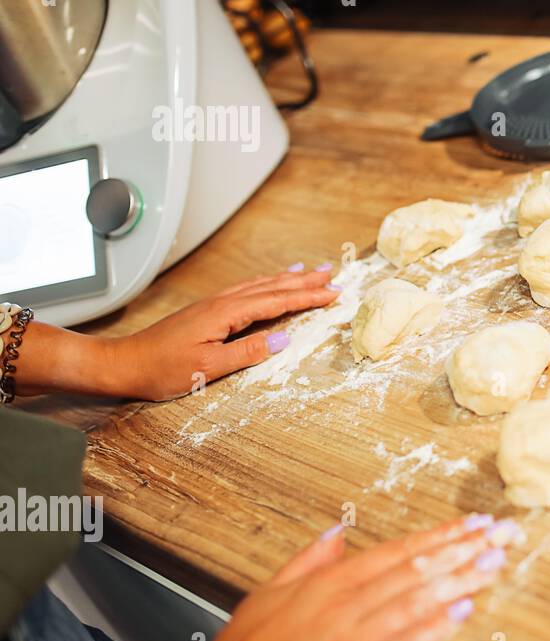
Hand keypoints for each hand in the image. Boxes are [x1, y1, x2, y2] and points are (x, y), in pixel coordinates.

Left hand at [111, 266, 340, 399]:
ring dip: (287, 279)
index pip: (276, 302)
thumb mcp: (207, 368)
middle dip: (304, 282)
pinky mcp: (207, 310)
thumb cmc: (163, 369)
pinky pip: (246, 290)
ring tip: (309, 272)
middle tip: (332, 274)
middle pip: (271, 287)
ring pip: (259, 285)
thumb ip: (247, 352)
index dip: (307, 298)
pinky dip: (266, 284)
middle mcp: (222, 302)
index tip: (333, 294)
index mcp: (226, 314)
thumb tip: (283, 340)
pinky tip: (269, 283)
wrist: (125, 362)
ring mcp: (214, 304)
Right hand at [112, 514, 519, 640]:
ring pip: (414, 600)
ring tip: (493, 563)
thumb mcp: (270, 595)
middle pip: (414, 569)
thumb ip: (308, 562)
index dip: (440, 536)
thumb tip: (335, 532)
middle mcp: (342, 604)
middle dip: (463, 549)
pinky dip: (432, 628)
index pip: (396, 551)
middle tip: (501, 534)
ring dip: (459, 580)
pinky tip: (461, 612)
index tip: (473, 523)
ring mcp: (349, 638)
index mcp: (327, 583)